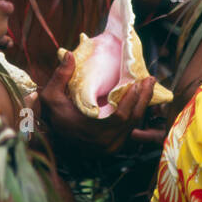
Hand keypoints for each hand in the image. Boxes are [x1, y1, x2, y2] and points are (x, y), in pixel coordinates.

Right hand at [39, 51, 166, 153]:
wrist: (55, 141)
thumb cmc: (54, 118)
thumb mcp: (51, 96)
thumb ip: (60, 76)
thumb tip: (69, 54)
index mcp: (92, 131)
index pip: (120, 117)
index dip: (131, 101)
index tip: (137, 83)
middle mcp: (105, 143)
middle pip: (132, 121)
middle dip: (143, 99)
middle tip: (149, 79)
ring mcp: (111, 147)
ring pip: (133, 126)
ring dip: (142, 105)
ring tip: (147, 87)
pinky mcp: (114, 147)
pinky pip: (131, 130)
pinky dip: (136, 114)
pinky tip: (140, 100)